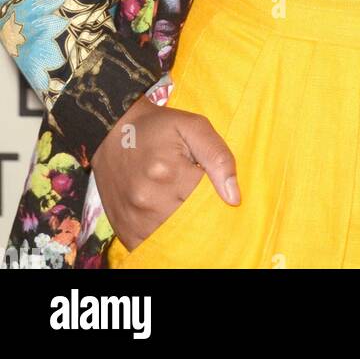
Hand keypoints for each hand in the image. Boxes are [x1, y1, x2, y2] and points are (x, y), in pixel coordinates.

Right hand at [92, 94, 240, 251]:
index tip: (208, 183)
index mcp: (169, 173)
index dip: (214, 195)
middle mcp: (149, 200)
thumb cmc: (158, 127)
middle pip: (191, 222)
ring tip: (176, 199)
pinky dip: (162, 234)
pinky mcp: (125, 232)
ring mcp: (134, 219)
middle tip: (191, 190)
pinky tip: (163, 214)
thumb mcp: (194, 127)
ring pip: (173, 236)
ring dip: (181, 224)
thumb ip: (218, 157)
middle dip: (198, 211)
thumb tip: (234, 198)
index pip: (208, 202)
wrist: (113, 131)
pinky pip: (152, 245)